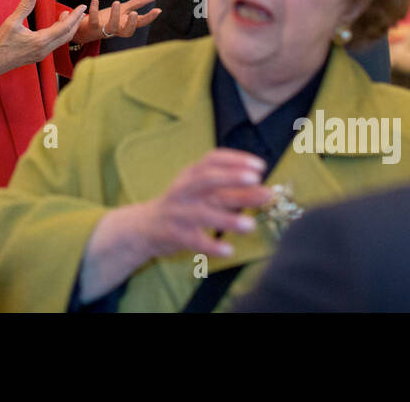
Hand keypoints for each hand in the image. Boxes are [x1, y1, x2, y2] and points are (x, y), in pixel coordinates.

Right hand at [0, 0, 85, 77]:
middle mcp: (44, 49)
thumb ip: (23, 8)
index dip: (75, 16)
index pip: (64, 28)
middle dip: (76, 22)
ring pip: (61, 40)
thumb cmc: (1, 43)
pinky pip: (54, 44)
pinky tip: (56, 26)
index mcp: (40, 41)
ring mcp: (42, 54)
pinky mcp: (38, 55)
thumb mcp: (11, 22)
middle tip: (81, 10)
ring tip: (70, 15)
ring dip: (68, 28)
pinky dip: (59, 34)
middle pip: (67, 35)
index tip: (82, 6)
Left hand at [72, 0, 161, 44]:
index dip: (149, 18)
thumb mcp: (124, 10)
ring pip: (111, 27)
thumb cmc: (108, 19)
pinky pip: (94, 21)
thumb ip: (138, 3)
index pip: (140, 23)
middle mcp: (117, 29)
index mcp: (126, 24)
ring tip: (117, 2)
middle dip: (131, 23)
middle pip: (127, 31)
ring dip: (115, 15)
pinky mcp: (92, 27)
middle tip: (134, 13)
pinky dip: (93, 11)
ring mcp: (104, 29)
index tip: (158, 10)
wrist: (87, 29)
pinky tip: (94, 0)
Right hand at [133, 149, 273, 258]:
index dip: (236, 160)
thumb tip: (264, 190)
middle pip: (206, 179)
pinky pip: (194, 240)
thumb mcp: (200, 191)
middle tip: (256, 181)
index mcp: (190, 174)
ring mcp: (178, 212)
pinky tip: (229, 250)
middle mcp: (183, 190)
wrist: (145, 227)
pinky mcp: (175, 235)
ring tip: (251, 226)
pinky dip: (211, 245)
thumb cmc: (183, 205)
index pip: (212, 160)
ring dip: (227, 219)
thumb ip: (229, 189)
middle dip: (231, 178)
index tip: (260, 166)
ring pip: (202, 214)